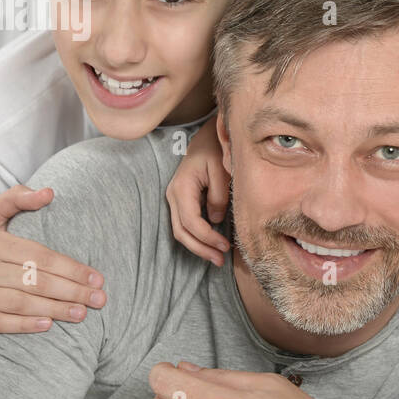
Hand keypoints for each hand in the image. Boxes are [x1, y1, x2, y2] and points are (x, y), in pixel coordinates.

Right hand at [0, 185, 104, 338]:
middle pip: (34, 280)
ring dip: (54, 309)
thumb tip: (49, 192)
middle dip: (71, 291)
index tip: (97, 278)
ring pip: (19, 302)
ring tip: (82, 314)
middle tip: (99, 299)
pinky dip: (22, 325)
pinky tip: (48, 326)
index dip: (71, 268)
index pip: (40, 256)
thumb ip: (16, 199)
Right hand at [166, 122, 231, 265]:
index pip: (190, 222)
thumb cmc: (216, 151)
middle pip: (181, 231)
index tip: (225, 246)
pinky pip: (185, 224)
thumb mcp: (222, 171)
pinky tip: (212, 244)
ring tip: (217, 258)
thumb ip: (219, 197)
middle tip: (220, 260)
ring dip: (198, 247)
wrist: (207, 138)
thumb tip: (215, 221)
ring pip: (180, 231)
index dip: (207, 238)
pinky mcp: (181, 201)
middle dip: (201, 249)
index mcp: (182, 187)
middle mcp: (173, 195)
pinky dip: (197, 237)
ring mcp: (175, 199)